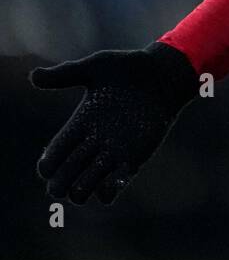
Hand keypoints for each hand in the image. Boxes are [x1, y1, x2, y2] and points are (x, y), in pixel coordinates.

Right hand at [31, 42, 199, 205]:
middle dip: (59, 185)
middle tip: (62, 184)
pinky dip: (107, 191)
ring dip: (81, 191)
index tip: (49, 163)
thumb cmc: (130, 69)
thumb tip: (32, 77)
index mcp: (79, 124)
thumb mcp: (96, 67)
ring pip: (86, 187)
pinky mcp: (134, 159)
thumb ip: (65, 74)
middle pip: (65, 178)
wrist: (164, 75)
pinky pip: (115, 187)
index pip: (53, 156)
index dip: (47, 165)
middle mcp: (92, 143)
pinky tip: (108, 184)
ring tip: (84, 184)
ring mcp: (113, 153)